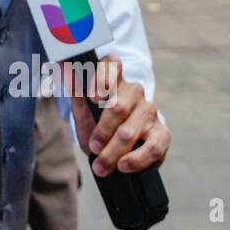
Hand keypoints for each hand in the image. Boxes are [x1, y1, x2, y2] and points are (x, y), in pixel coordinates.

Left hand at [70, 53, 169, 175]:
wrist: (117, 151)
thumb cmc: (98, 127)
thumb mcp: (83, 113)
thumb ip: (76, 93)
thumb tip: (67, 70)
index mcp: (114, 80)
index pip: (112, 64)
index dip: (104, 78)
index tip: (94, 98)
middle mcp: (134, 92)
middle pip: (120, 105)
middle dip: (103, 131)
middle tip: (93, 147)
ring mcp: (150, 111)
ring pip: (132, 129)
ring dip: (114, 151)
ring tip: (102, 165)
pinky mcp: (162, 133)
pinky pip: (153, 146)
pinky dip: (136, 159)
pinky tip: (124, 165)